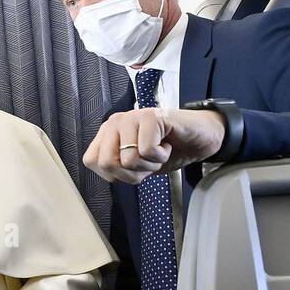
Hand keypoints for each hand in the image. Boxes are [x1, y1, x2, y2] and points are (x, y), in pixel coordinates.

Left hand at [83, 107, 226, 183]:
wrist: (199, 139)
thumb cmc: (167, 151)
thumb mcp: (137, 168)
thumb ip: (117, 170)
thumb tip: (107, 173)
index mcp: (107, 133)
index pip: (91, 161)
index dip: (114, 174)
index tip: (134, 167)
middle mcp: (115, 122)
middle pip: (107, 163)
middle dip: (132, 173)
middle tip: (148, 160)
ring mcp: (132, 116)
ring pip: (128, 159)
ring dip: (150, 164)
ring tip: (159, 150)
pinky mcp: (151, 116)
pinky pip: (147, 151)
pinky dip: (162, 156)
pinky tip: (167, 144)